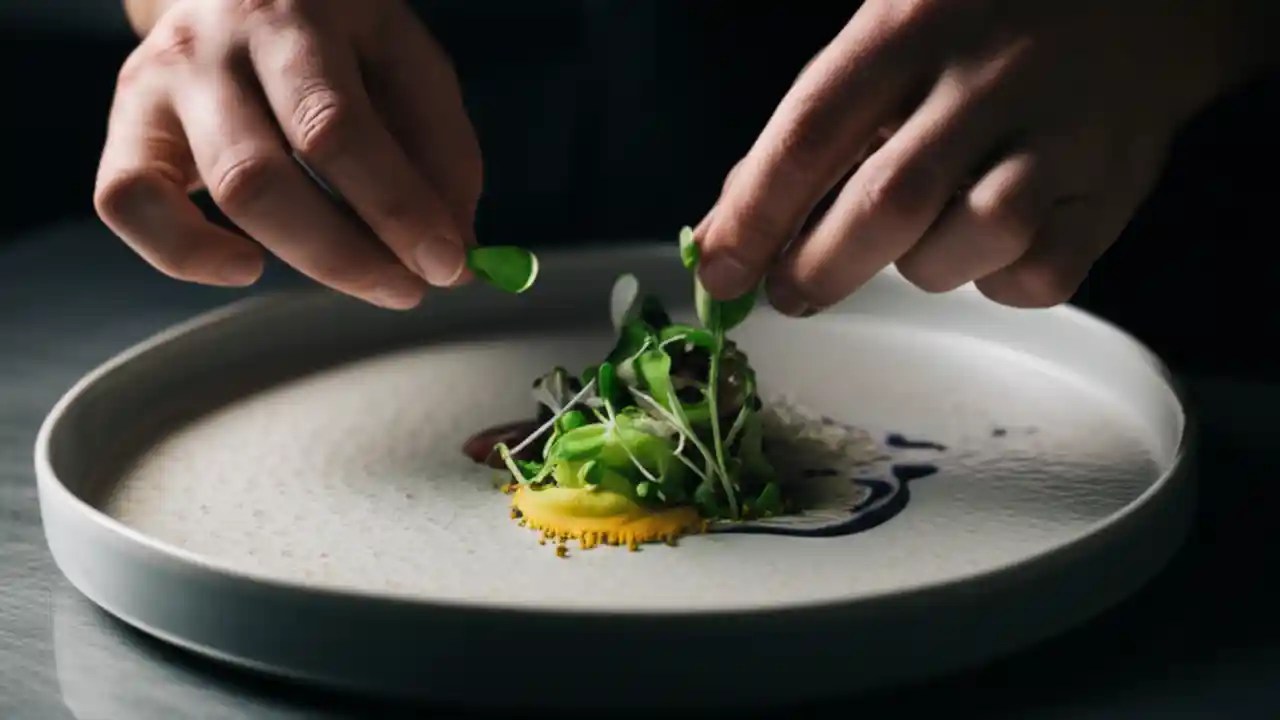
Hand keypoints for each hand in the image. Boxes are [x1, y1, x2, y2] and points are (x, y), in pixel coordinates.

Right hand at [95, 0, 480, 309]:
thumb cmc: (337, 33)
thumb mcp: (404, 60)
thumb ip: (440, 149)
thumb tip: (454, 252)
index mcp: (295, 14)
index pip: (337, 128)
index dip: (395, 209)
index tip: (447, 265)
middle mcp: (212, 45)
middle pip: (261, 177)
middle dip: (348, 255)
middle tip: (410, 289)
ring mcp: (158, 84)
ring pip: (214, 199)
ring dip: (305, 262)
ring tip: (367, 278)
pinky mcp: (127, 125)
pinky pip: (128, 204)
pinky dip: (186, 255)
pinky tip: (249, 265)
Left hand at [697, 0, 1260, 313]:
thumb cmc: (978, 28)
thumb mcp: (887, 42)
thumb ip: (812, 131)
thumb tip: (726, 231)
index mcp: (910, 24)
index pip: (810, 134)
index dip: (754, 215)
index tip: (719, 273)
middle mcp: (988, 73)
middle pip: (887, 202)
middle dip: (820, 268)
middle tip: (792, 292)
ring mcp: (1061, 130)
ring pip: (970, 241)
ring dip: (922, 268)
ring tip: (913, 246)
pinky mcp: (1116, 184)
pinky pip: (1041, 275)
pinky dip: (998, 283)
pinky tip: (987, 252)